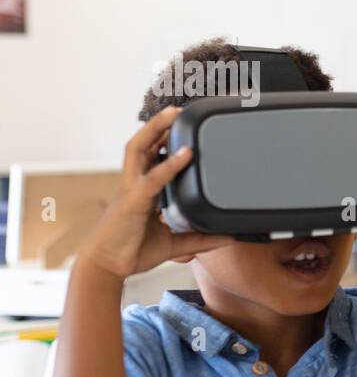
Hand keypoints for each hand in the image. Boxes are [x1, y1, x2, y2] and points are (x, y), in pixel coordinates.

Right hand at [80, 107, 234, 278]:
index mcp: (141, 189)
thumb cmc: (132, 251)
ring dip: (156, 129)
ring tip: (174, 114)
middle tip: (178, 109)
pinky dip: (170, 164)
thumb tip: (228, 237)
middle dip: (157, 124)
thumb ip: (201, 239)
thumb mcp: (175, 243)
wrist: (107, 267)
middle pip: (142, 143)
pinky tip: (186, 153)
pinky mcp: (133, 201)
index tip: (180, 125)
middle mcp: (133, 183)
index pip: (150, 156)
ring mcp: (131, 189)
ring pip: (139, 149)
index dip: (162, 138)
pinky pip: (153, 179)